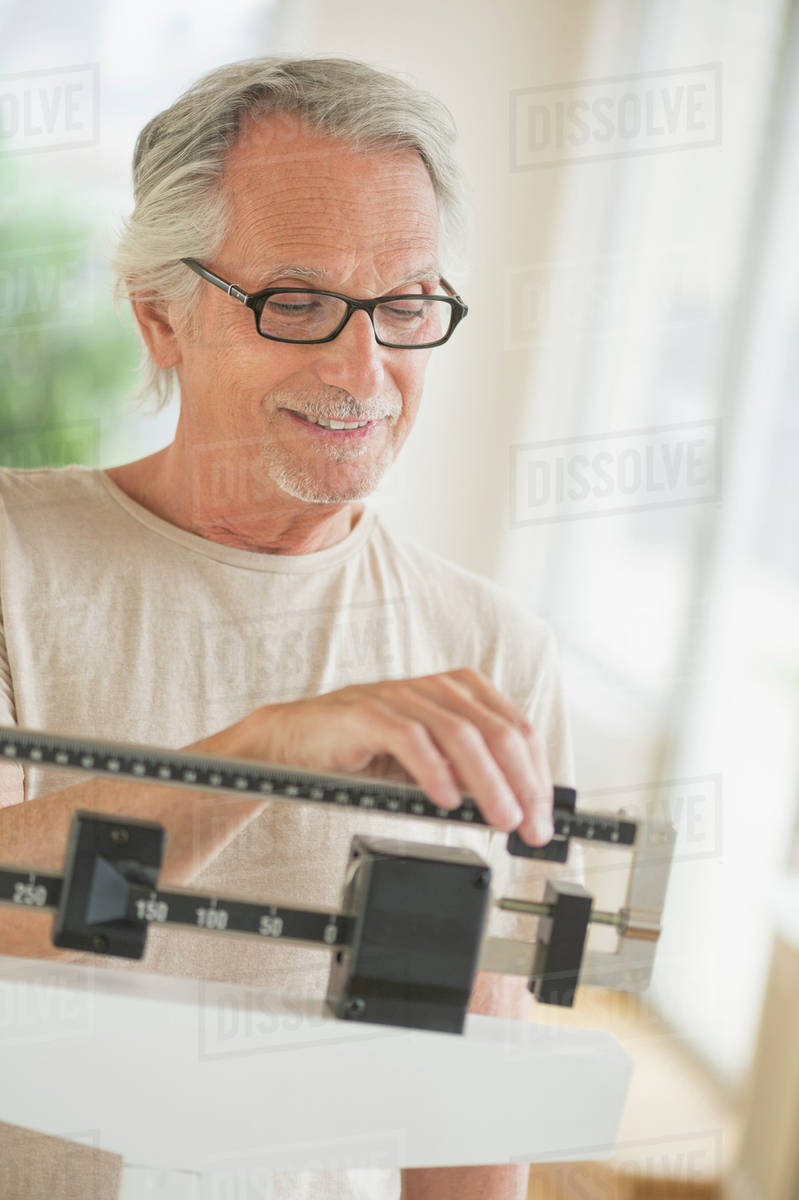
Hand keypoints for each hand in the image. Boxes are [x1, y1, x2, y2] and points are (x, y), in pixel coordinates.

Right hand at [237, 669, 553, 845]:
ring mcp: (402, 697)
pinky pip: (410, 738)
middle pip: (498, 732)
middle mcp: (437, 688)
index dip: (538, 775)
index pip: (517, 729)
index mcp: (462, 691)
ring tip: (501, 819)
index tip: (546, 818)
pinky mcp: (367, 713)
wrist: (297, 741)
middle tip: (532, 826)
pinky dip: (434, 770)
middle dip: (523, 783)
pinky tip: (446, 800)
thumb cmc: (367, 750)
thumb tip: (517, 807)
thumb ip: (470, 775)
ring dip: (488, 782)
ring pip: (462, 735)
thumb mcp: (431, 764)